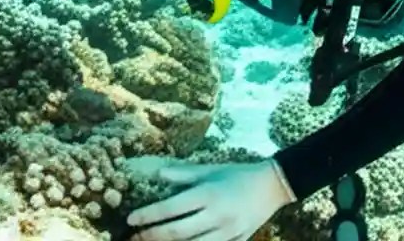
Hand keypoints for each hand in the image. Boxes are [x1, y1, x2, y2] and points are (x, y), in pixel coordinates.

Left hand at [126, 159, 295, 240]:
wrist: (272, 186)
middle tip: (134, 237)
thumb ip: (183, 174)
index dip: (148, 215)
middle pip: (176, 232)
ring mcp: (227, 232)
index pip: (170, 208)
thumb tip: (157, 173)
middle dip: (151, 236)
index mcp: (208, 194)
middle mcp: (216, 215)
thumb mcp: (210, 169)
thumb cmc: (237, 174)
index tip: (131, 218)